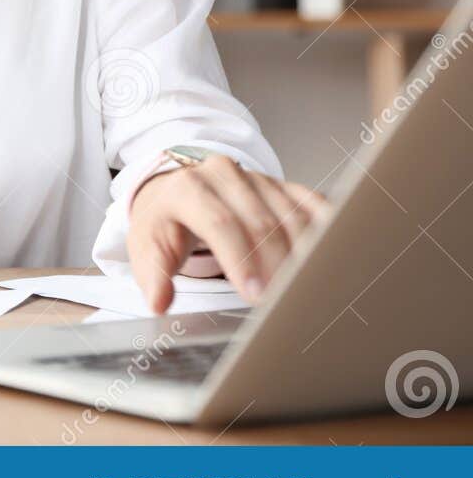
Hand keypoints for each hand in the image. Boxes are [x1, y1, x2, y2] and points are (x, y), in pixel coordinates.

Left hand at [127, 154, 331, 314]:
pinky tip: (331, 261)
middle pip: (260, 222)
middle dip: (276, 266)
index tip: (255, 295)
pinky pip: (311, 207)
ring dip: (304, 255)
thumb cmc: (164, 223)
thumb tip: (158, 302)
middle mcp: (223, 174)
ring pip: (291, 216)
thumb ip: (153, 276)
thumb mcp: (146, 247)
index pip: (219, 223)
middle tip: (288, 303)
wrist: (176, 190)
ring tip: (311, 292)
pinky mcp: (282, 185)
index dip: (240, 260)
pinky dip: (325, 233)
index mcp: (187, 188)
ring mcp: (257, 178)